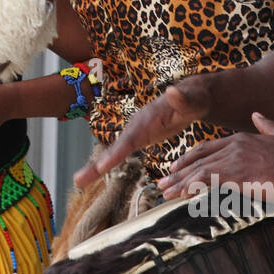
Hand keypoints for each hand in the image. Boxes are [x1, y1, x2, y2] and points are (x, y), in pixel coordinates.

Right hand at [73, 76, 211, 187]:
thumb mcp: (195, 99)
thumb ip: (185, 99)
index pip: (130, 138)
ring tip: (78, 182)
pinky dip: (106, 164)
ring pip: (113, 151)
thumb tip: (173, 91)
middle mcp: (136, 125)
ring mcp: (134, 131)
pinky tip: (94, 174)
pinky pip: (120, 153)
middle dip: (96, 164)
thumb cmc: (196, 98)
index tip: (102, 167)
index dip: (116, 153)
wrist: (192, 95)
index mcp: (148, 119)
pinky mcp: (137, 138)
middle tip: (78, 181)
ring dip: (95, 167)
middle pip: (114, 147)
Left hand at [157, 112, 273, 199]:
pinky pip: (207, 180)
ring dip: (179, 182)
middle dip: (177, 172)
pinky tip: (181, 195)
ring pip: (198, 170)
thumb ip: (266, 125)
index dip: (188, 159)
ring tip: (164, 192)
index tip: (175, 167)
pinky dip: (191, 186)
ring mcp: (234, 160)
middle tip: (162, 184)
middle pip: (197, 159)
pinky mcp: (237, 174)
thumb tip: (256, 115)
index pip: (206, 148)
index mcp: (241, 138)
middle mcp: (233, 146)